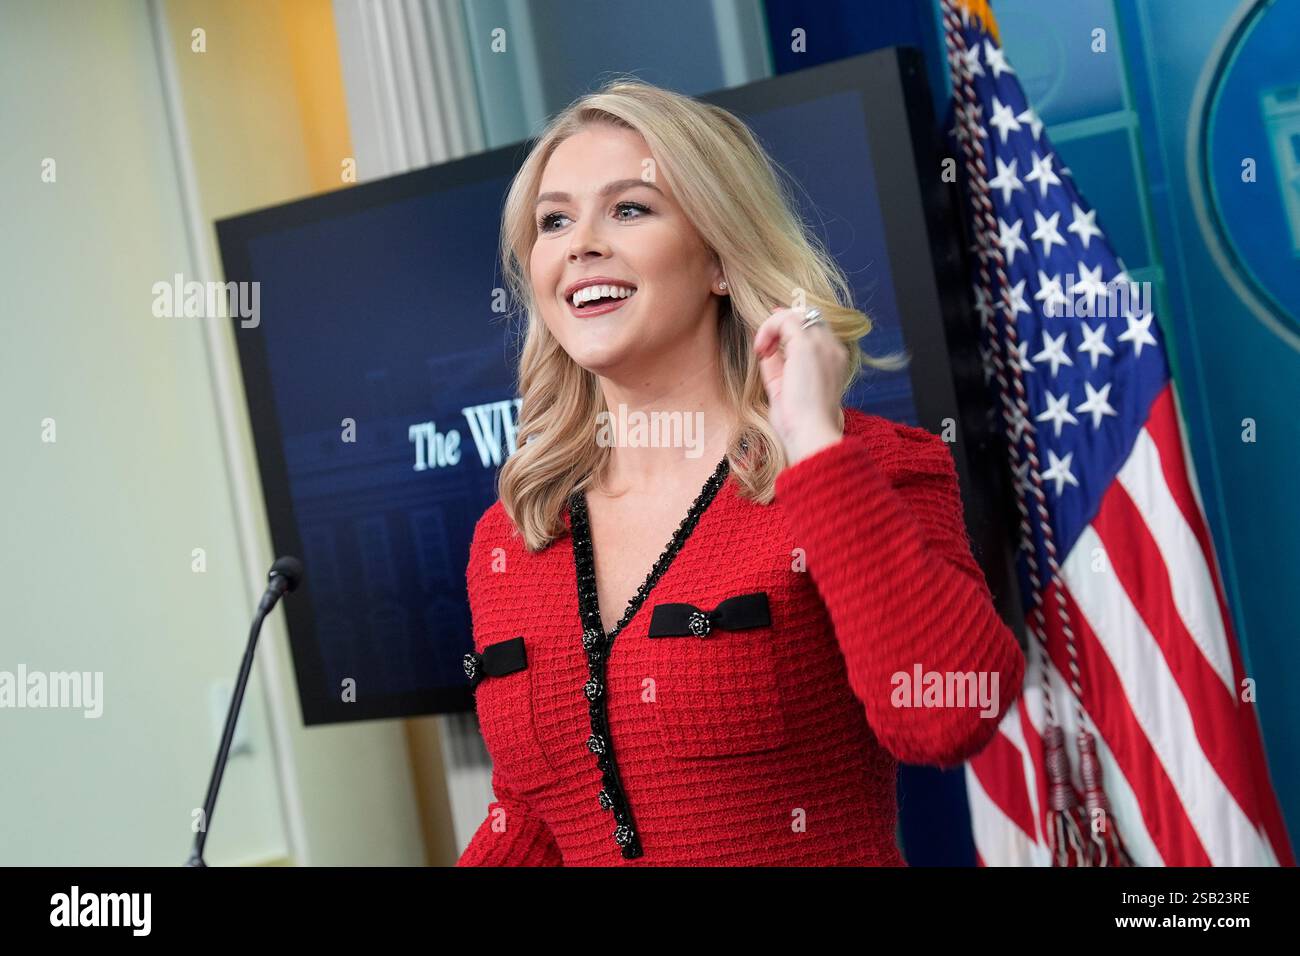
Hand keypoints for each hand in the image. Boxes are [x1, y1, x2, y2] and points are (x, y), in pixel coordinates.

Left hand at [753, 306, 846, 465]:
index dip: (789, 330)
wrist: (811, 434)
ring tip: (762, 349)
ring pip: (796, 315)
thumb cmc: (800, 422)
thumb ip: (779, 367)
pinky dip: (768, 328)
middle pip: (808, 318)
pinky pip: (785, 319)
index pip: (814, 331)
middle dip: (782, 325)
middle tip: (763, 347)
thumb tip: (767, 351)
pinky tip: (761, 349)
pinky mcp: (807, 346)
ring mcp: (823, 345)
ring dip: (773, 326)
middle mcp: (833, 349)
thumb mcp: (785, 389)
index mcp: (834, 361)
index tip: (768, 345)